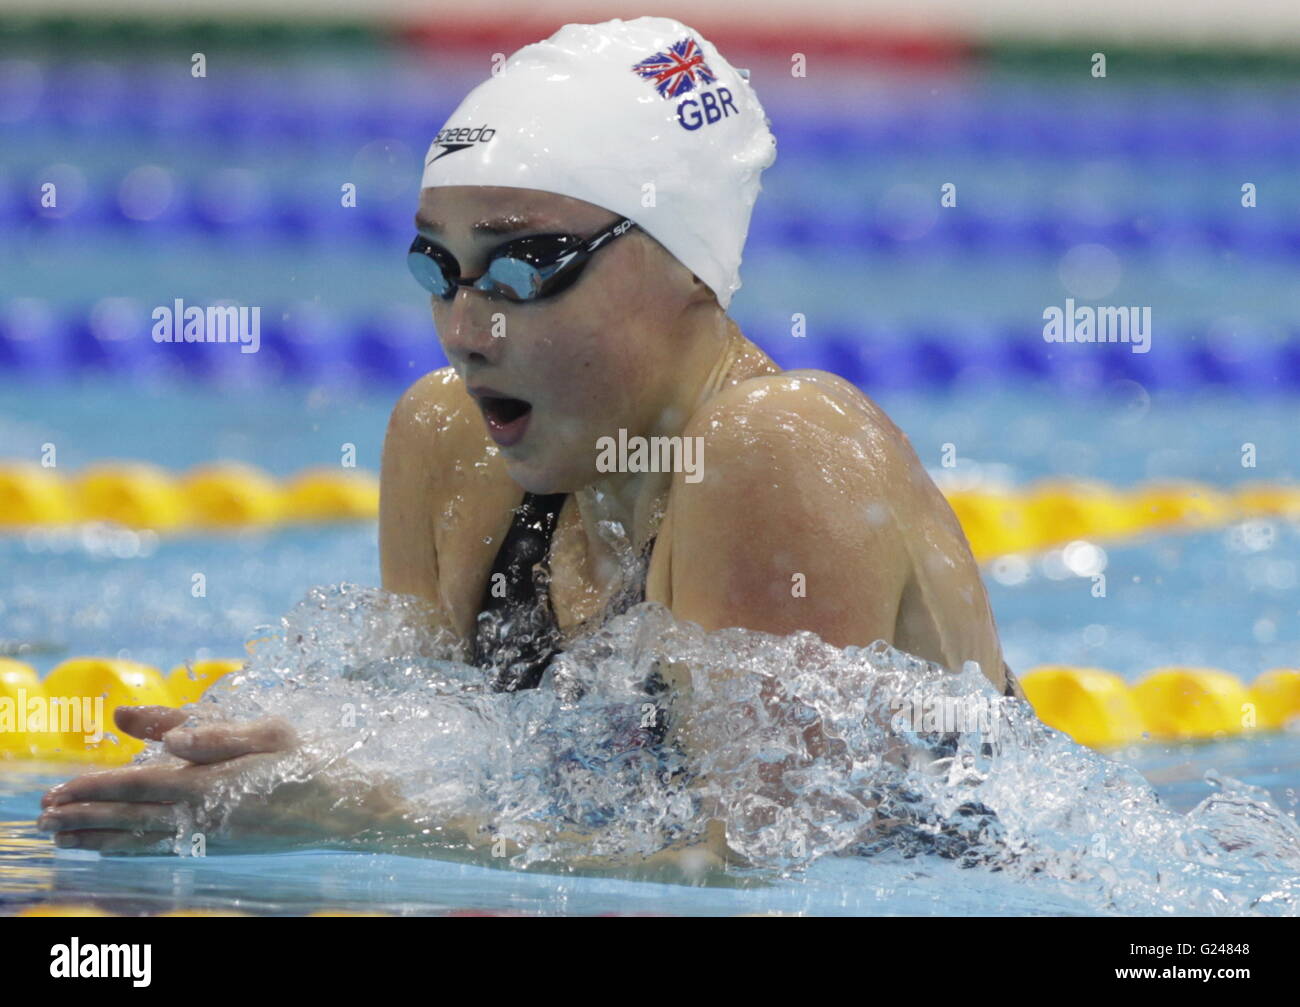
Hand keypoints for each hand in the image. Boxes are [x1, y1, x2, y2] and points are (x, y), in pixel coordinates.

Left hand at [36, 706, 412, 854]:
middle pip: (132, 816)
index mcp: (216, 780)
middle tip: (42, 817)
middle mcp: (208, 814)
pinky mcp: (223, 847)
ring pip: (143, 838)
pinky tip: (114, 849)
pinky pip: (166, 851)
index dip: (96, 787)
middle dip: (85, 816)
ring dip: (98, 837)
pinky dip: (132, 850)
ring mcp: (214, 836)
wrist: (354, 809)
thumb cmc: (317, 760)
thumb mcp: (272, 730)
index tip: (58, 790)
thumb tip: (165, 739)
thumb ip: (215, 731)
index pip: (141, 783)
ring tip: (62, 836)